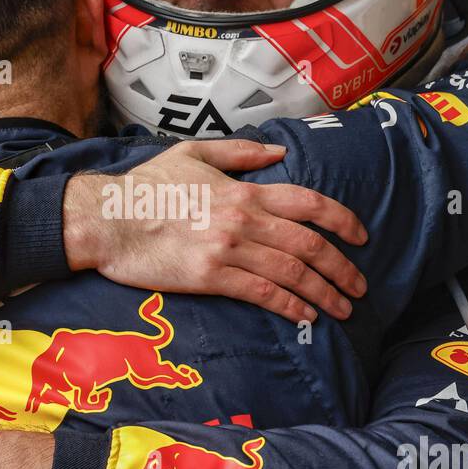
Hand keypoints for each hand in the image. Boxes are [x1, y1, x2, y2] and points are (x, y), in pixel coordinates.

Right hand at [63, 139, 367, 323]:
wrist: (106, 219)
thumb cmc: (145, 187)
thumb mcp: (192, 153)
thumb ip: (239, 152)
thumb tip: (278, 153)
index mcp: (243, 190)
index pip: (308, 203)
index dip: (342, 220)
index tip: (361, 236)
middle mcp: (243, 220)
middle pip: (309, 245)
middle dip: (342, 268)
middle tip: (360, 287)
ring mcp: (228, 250)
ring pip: (291, 274)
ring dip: (324, 293)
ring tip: (342, 309)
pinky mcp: (210, 277)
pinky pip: (262, 294)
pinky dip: (290, 306)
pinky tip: (306, 316)